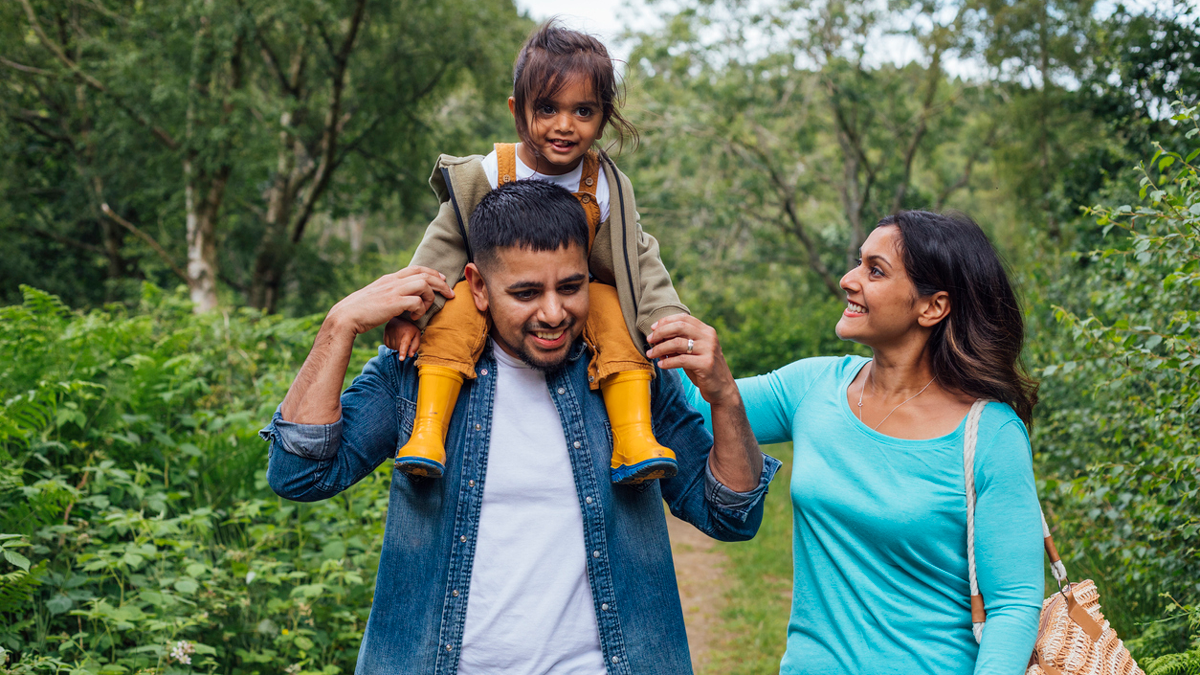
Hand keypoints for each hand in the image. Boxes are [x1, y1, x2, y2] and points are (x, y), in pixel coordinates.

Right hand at [326, 266, 453, 337]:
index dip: (432, 272)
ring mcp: (393, 291)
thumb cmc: (361, 311)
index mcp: (390, 279)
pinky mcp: (393, 303)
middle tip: (449, 293)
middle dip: (441, 283)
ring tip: (424, 310)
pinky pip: (417, 302)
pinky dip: (420, 310)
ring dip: (430, 298)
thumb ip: (390, 293)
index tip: (442, 279)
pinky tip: (413, 318)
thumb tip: (401, 298)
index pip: (416, 268)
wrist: (346, 316)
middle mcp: (393, 281)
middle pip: (424, 274)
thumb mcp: (377, 296)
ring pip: (423, 284)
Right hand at [385, 316, 420, 359]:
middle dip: (402, 347)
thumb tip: (410, 355)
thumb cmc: (412, 328)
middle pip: (398, 348)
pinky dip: (391, 344)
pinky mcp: (385, 331)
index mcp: (407, 332)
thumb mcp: (417, 335)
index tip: (401, 359)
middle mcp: (397, 331)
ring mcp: (390, 331)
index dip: (403, 352)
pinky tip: (395, 338)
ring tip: (400, 338)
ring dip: (396, 346)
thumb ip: (415, 346)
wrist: (403, 315)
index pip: (404, 344)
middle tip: (405, 340)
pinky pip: (387, 344)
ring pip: (392, 347)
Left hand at [646, 314, 737, 404]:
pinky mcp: (706, 364)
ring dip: (660, 348)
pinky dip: (668, 362)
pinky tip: (661, 365)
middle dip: (661, 332)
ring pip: (677, 343)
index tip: (653, 328)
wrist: (721, 388)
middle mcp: (709, 337)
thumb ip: (680, 342)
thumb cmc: (703, 369)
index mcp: (706, 331)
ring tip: (651, 354)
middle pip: (679, 327)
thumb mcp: (693, 352)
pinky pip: (681, 360)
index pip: (683, 318)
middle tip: (650, 340)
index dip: (666, 321)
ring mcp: (709, 350)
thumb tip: (657, 338)